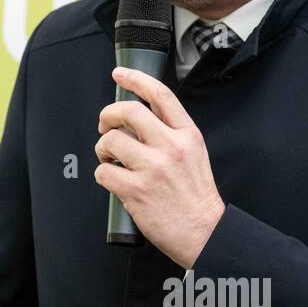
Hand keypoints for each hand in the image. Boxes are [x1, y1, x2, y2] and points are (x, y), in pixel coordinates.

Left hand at [94, 66, 225, 268]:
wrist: (205, 233)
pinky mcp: (136, 190)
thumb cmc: (196, 197)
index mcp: (187, 135)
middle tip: (105, 125)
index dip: (136, 79)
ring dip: (102, 148)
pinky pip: (103, 172)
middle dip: (108, 114)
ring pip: (111, 141)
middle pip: (129, 111)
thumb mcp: (194, 154)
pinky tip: (114, 179)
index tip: (120, 74)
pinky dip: (102, 174)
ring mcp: (153, 168)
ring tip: (109, 158)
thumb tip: (137, 120)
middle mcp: (170, 147)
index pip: (160, 95)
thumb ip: (170, 133)